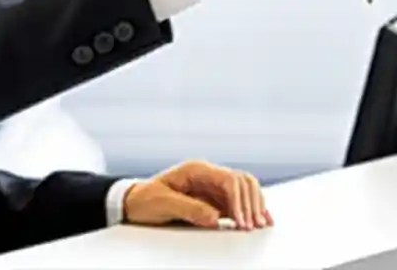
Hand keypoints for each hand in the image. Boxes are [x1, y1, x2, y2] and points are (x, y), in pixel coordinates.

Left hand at [123, 160, 271, 230]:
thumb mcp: (163, 204)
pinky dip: (251, 210)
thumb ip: (189, 209)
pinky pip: (239, 202)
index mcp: (197, 170)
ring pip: (245, 189)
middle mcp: (208, 175)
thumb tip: (215, 218)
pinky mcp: (214, 200)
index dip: (239, 201)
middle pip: (242, 182)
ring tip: (262, 224)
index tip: (241, 221)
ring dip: (255, 205)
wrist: (133, 203)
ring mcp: (212, 187)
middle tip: (254, 226)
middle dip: (252, 203)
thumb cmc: (145, 200)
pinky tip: (260, 220)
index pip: (229, 180)